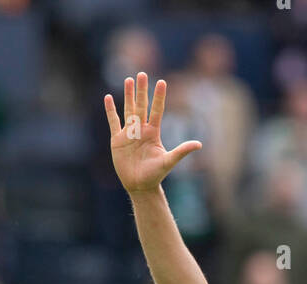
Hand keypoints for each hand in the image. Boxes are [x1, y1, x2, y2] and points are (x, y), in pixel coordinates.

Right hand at [104, 72, 202, 194]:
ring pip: (128, 109)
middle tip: (142, 74)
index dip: (159, 97)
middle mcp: (141, 130)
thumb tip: (199, 144)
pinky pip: (113, 122)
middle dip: (142, 90)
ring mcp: (129, 133)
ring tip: (128, 80)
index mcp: (153, 133)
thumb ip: (182, 151)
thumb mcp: (168, 161)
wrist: (139, 186)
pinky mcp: (117, 139)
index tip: (162, 82)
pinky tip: (108, 98)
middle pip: (141, 105)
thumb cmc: (155, 175)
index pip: (157, 110)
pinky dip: (110, 110)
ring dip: (128, 95)